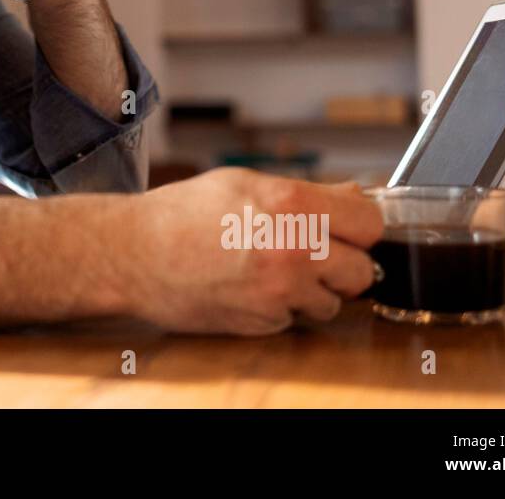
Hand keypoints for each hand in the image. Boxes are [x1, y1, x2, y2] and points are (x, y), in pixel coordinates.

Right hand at [121, 168, 383, 334]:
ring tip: (273, 271)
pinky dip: (280, 308)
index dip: (361, 226)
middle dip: (344, 264)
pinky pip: (294, 319)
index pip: (370, 222)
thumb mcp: (243, 183)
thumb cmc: (180, 215)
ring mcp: (281, 291)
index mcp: (293, 204)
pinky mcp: (263, 322)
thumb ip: (304, 192)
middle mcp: (295, 249)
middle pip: (363, 271)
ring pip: (332, 302)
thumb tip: (353, 196)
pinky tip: (249, 287)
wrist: (133, 255)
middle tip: (315, 255)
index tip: (351, 229)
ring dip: (312, 291)